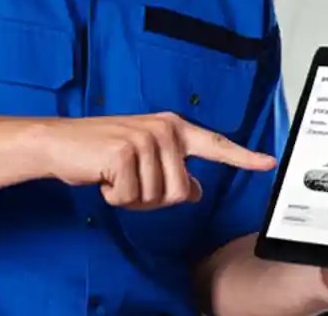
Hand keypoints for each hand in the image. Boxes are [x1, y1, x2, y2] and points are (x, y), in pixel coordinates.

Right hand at [41, 112, 276, 209]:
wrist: (60, 142)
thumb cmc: (101, 152)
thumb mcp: (144, 159)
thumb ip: (173, 172)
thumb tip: (197, 190)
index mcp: (173, 128)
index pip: (214, 144)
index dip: (243, 157)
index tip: (267, 162)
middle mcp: (164, 130)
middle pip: (180, 192)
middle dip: (153, 199)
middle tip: (129, 181)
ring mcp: (145, 139)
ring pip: (158, 198)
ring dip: (133, 198)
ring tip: (115, 177)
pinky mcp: (125, 153)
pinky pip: (132, 197)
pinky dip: (115, 198)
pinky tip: (103, 178)